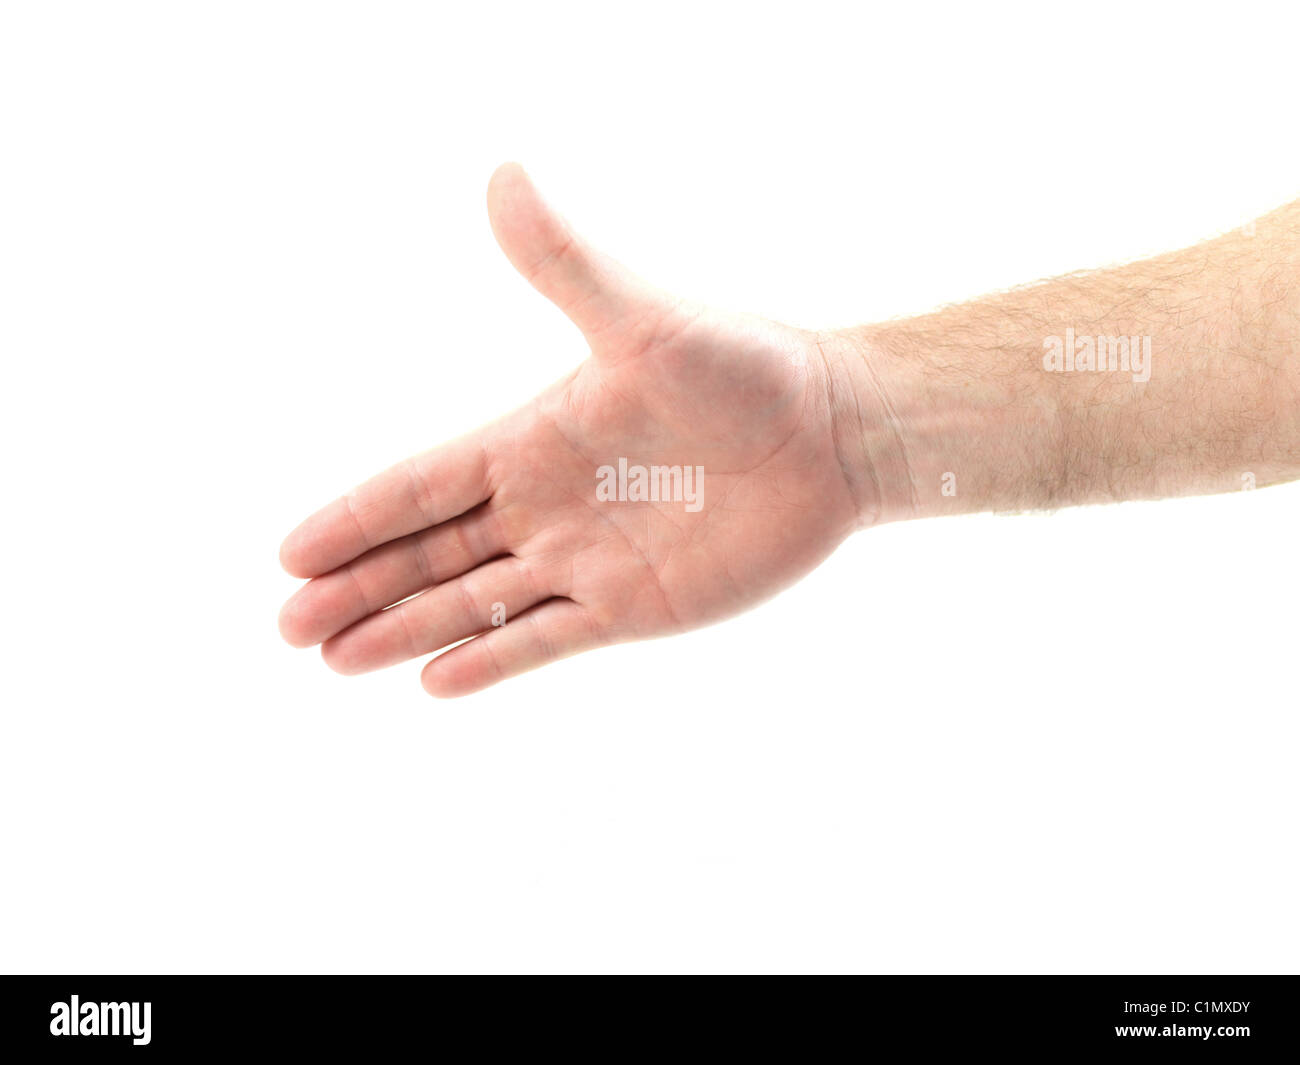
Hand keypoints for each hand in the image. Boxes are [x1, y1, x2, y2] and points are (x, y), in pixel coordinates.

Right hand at [278, 164, 864, 695]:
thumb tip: (504, 173)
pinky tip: (437, 681)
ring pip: (473, 602)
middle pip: (430, 552)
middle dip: (360, 586)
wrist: (832, 433)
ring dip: (405, 628)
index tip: (291, 553)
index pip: (421, 484)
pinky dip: (491, 659)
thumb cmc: (745, 366)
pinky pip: (547, 638)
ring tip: (335, 659)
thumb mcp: (644, 319)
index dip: (357, 516)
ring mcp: (585, 560)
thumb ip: (567, 265)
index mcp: (532, 439)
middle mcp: (545, 504)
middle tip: (288, 626)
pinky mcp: (633, 606)